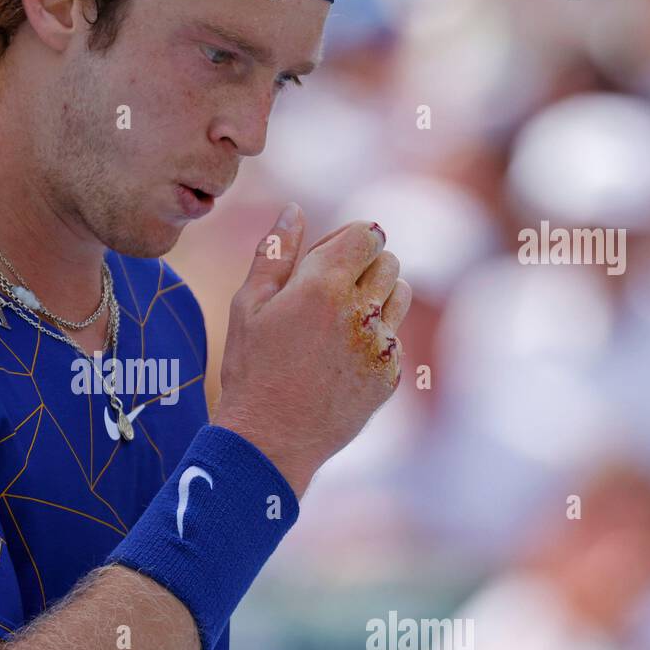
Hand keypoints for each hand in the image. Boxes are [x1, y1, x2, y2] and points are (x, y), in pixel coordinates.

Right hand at [210, 204, 411, 496]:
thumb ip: (274, 252)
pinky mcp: (389, 375)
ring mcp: (380, 345)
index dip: (351, 239)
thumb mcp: (248, 305)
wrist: (269, 440)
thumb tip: (294, 209)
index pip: (368, 233)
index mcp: (322, 286)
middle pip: (388, 261)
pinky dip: (376, 338)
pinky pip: (395, 338)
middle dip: (364, 266)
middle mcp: (360, 312)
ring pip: (401, 296)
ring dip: (379, 297)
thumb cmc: (250, 369)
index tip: (330, 256)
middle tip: (328, 291)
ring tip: (341, 320)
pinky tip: (340, 359)